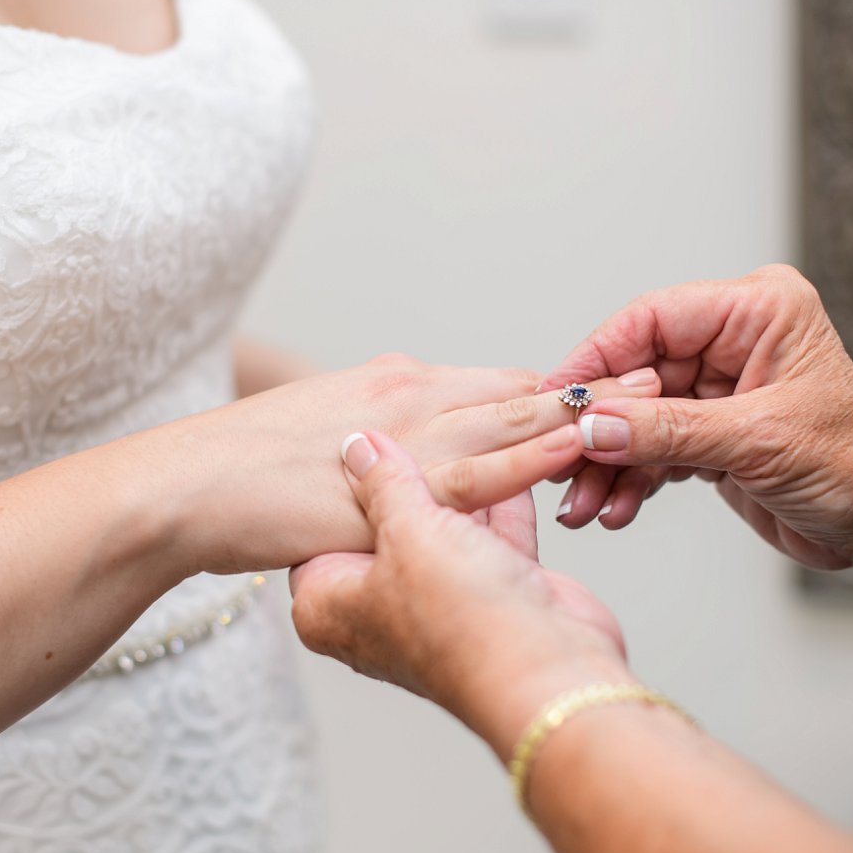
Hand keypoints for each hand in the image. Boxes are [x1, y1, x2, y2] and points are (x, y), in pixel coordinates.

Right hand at [168, 354, 654, 574]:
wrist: (191, 486)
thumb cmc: (240, 468)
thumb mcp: (316, 435)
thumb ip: (373, 443)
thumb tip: (395, 456)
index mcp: (396, 382)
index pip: (492, 381)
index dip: (553, 386)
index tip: (607, 382)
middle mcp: (413, 395)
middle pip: (522, 386)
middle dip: (595, 384)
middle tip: (662, 366)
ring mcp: (410, 435)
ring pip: (518, 417)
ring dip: (590, 409)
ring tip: (655, 397)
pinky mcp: (402, 485)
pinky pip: (489, 469)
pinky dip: (541, 456)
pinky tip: (586, 448)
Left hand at [289, 431, 633, 754]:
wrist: (547, 672)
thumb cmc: (461, 620)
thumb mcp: (406, 532)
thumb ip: (382, 483)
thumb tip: (356, 445)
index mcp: (328, 606)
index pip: (316, 531)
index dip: (336, 485)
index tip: (351, 436)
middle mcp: (377, 610)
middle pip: (383, 525)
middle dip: (407, 477)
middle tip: (410, 422)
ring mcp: (437, 605)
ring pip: (441, 528)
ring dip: (463, 485)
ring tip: (467, 429)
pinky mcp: (492, 597)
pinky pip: (491, 537)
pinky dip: (501, 503)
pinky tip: (512, 455)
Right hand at [538, 265, 852, 571]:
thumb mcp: (760, 443)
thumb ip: (670, 432)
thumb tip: (594, 426)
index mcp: (757, 311)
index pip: (652, 319)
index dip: (598, 359)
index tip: (557, 398)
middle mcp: (732, 341)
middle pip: (634, 372)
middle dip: (598, 427)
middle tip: (561, 464)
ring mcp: (717, 388)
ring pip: (634, 416)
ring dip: (606, 463)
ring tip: (582, 505)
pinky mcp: (708, 432)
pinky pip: (649, 447)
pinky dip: (629, 479)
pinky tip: (614, 509)